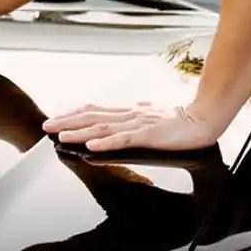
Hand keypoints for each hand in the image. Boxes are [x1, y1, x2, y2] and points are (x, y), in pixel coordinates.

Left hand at [42, 102, 223, 152]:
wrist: (203, 119)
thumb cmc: (181, 118)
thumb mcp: (155, 113)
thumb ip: (144, 110)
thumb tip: (139, 104)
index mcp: (129, 110)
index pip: (95, 109)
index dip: (74, 113)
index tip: (56, 118)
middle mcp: (128, 114)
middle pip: (92, 116)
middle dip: (68, 121)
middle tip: (47, 126)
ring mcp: (137, 124)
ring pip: (103, 128)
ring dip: (80, 132)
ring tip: (61, 136)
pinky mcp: (148, 135)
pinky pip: (123, 139)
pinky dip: (105, 143)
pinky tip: (91, 146)